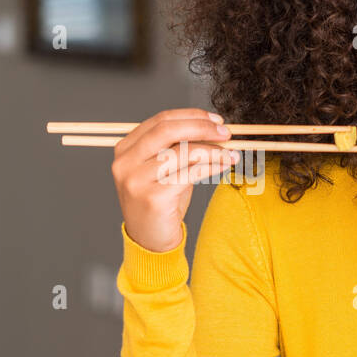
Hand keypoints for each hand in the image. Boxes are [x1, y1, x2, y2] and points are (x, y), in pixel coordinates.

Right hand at [112, 108, 241, 252]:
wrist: (149, 240)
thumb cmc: (160, 201)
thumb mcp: (164, 169)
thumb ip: (179, 146)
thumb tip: (213, 128)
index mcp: (125, 149)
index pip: (160, 120)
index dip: (191, 116)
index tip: (215, 120)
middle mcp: (125, 163)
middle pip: (168, 130)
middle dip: (202, 127)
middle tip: (226, 133)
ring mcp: (136, 181)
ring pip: (182, 152)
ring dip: (213, 150)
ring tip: (231, 154)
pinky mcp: (153, 198)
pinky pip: (190, 173)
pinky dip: (211, 166)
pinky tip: (223, 166)